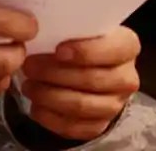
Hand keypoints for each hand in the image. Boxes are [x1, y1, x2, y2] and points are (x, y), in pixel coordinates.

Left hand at [18, 26, 140, 139]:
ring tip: (28, 86)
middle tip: (29, 66)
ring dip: (49, 96)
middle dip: (55, 73)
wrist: (92, 68)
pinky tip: (35, 107)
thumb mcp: (81, 28)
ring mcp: (115, 105)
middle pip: (91, 79)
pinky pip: (74, 127)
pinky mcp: (100, 125)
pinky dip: (51, 118)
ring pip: (81, 105)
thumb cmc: (81, 42)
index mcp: (127, 46)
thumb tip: (39, 30)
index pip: (112, 50)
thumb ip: (70, 28)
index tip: (58, 51)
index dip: (85, 52)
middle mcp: (127, 78)